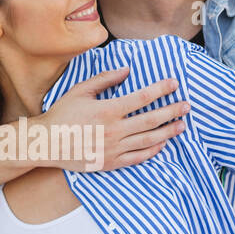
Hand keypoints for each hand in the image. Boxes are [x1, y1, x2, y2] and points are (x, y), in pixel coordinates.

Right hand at [40, 67, 189, 171]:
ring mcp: (114, 149)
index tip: (174, 83)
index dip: (161, 89)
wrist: (47, 144)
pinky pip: (138, 157)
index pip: (142, 98)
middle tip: (187, 106)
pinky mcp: (111, 162)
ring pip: (148, 140)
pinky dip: (152, 151)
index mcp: (108, 110)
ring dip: (168, 132)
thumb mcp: (81, 91)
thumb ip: (105, 79)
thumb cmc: (62, 114)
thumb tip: (127, 70)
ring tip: (182, 125)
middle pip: (151, 120)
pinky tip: (162, 144)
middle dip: (172, 111)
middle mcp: (114, 130)